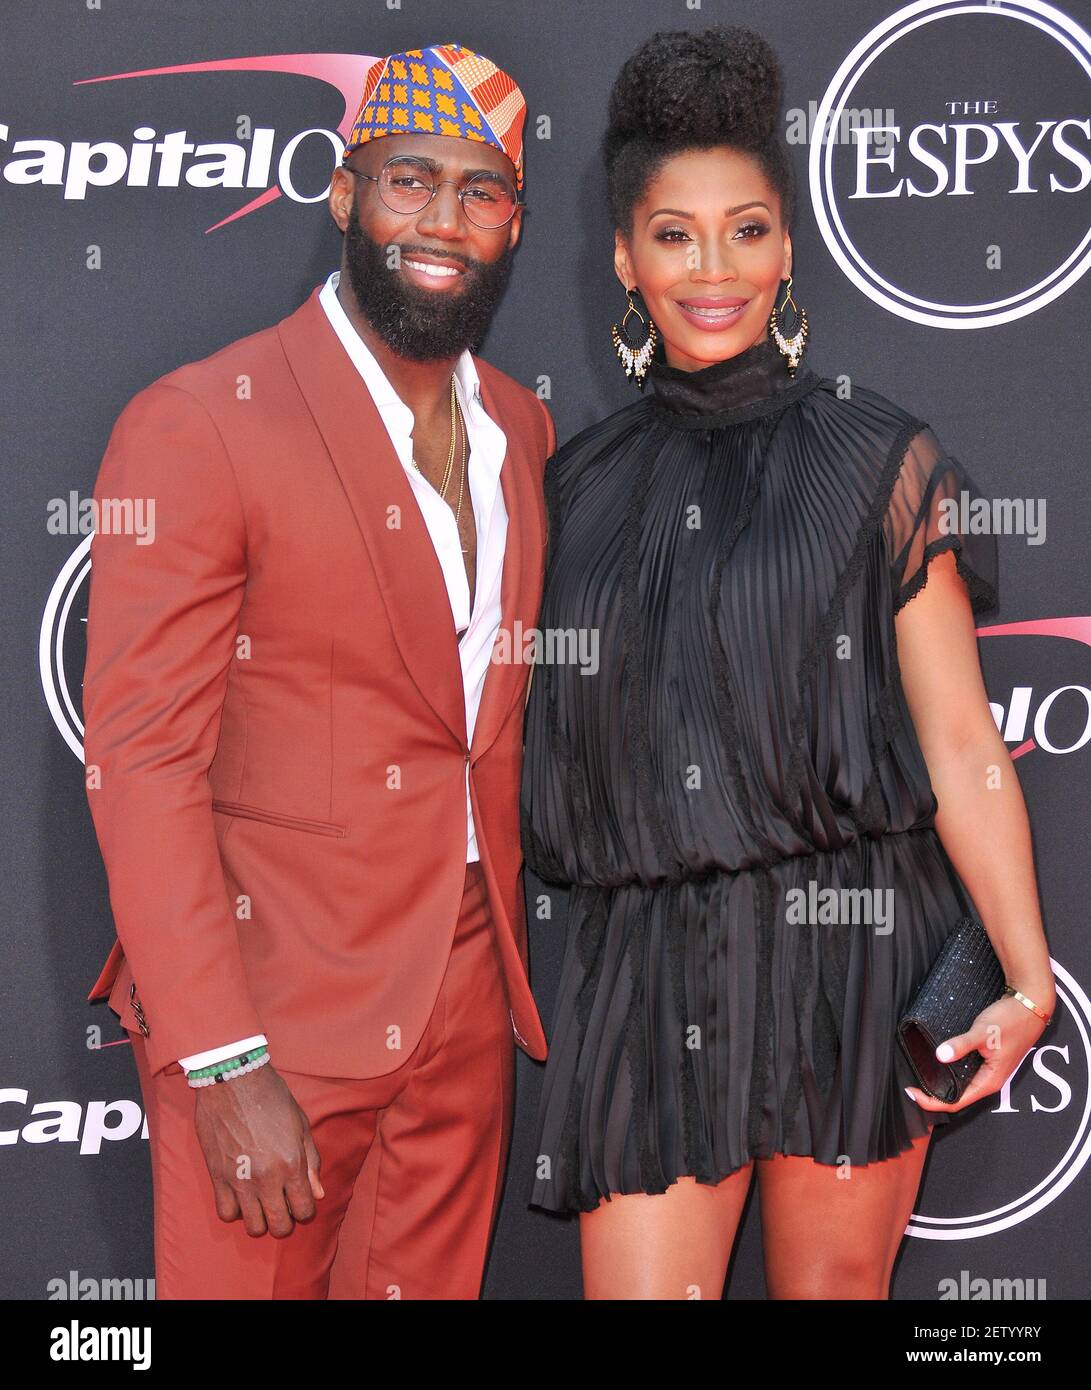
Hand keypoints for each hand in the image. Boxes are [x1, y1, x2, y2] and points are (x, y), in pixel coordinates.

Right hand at [193, 1063, 323, 1235]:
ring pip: (253, 1226)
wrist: (233, 1080)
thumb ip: (311, 1161)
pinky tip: (240, 1197)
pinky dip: (235, 1211)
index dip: (305, 1210)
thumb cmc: (271, 1097)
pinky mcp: (217, 1177)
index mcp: (292, 1163)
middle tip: (283, 1208)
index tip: (301, 1201)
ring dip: (260, 1220)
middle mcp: (267, 1178)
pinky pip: (226, 1213)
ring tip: (261, 1204)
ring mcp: (240, 1180)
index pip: (304, 1209)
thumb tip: (317, 1194)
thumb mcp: (300, 1124)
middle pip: (279, 1226)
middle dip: (285, 1222)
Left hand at [904, 993, 1052, 1113]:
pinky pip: (965, 1073)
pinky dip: (950, 1071)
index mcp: (989, 1081)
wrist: (1030, 1006)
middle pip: (957, 1097)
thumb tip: (940, 1055)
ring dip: (941, 1083)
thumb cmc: (1010, 1020)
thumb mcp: (983, 1033)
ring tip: (920, 1076)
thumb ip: (962, 1045)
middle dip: (933, 1095)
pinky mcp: (987, 1060)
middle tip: (910, 1085)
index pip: (955, 1102)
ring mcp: (989, 1071)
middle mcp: (989, 1080)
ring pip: (961, 1085)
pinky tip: (937, 1062)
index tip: (911, 1091)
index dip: (931, 1101)